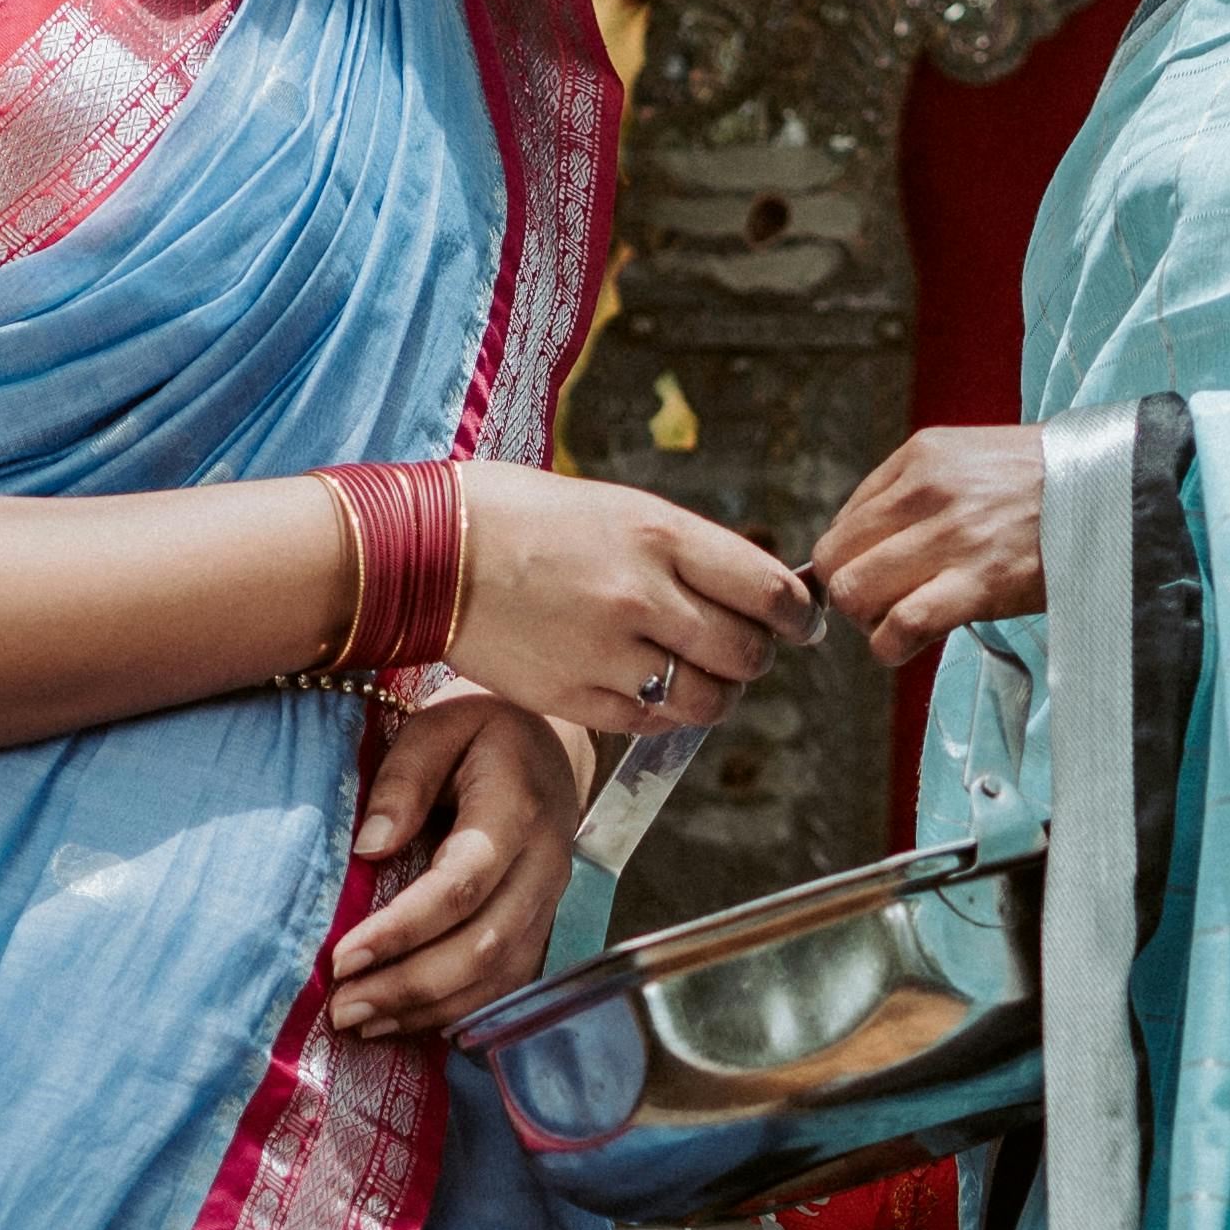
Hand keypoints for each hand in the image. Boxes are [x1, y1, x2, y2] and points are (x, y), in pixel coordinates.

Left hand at [330, 692, 581, 1040]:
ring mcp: (551, 901)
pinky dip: (456, 1010)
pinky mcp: (543, 925)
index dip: (403, 928)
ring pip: (499, 976)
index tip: (343, 957)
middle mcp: (545, 864)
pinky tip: (405, 1020)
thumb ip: (403, 780)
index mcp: (517, 808)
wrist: (547, 743)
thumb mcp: (436, 727)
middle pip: (484, 945)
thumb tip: (370, 849)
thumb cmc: (479, 731)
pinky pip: (507, 984)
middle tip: (343, 1009)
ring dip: (429, 1009)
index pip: (462, 884)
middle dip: (410, 986)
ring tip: (363, 1023)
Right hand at [445, 463, 815, 737]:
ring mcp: (609, 653)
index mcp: (659, 535)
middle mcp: (643, 596)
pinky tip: (644, 685)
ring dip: (716, 694)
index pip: (769, 590)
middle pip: (748, 653)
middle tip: (742, 649)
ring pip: (707, 700)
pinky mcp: (575, 698)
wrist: (428, 553)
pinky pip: (651, 721)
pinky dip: (661, 710)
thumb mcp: (617, 509)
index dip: (798, 614)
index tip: (801, 621)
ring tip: (697, 676)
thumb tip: (751, 590)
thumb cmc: (523, 518)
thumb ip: (684, 552)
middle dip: (756, 656)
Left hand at [811, 428, 1047, 664]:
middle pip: (836, 561)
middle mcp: (926, 490)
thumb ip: (918, 493)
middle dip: (850, 595)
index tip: (878, 580)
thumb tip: (868, 545)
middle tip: (884, 608)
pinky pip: (902, 625)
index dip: (851, 562)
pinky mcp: (980, 582)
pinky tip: (907, 646)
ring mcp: (952, 536)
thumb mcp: (972, 459)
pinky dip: (890, 646)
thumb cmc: (1047, 484)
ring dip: (869, 622)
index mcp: (920, 457)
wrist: (1119, 487)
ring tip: (901, 625)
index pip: (843, 522)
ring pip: (856, 594)